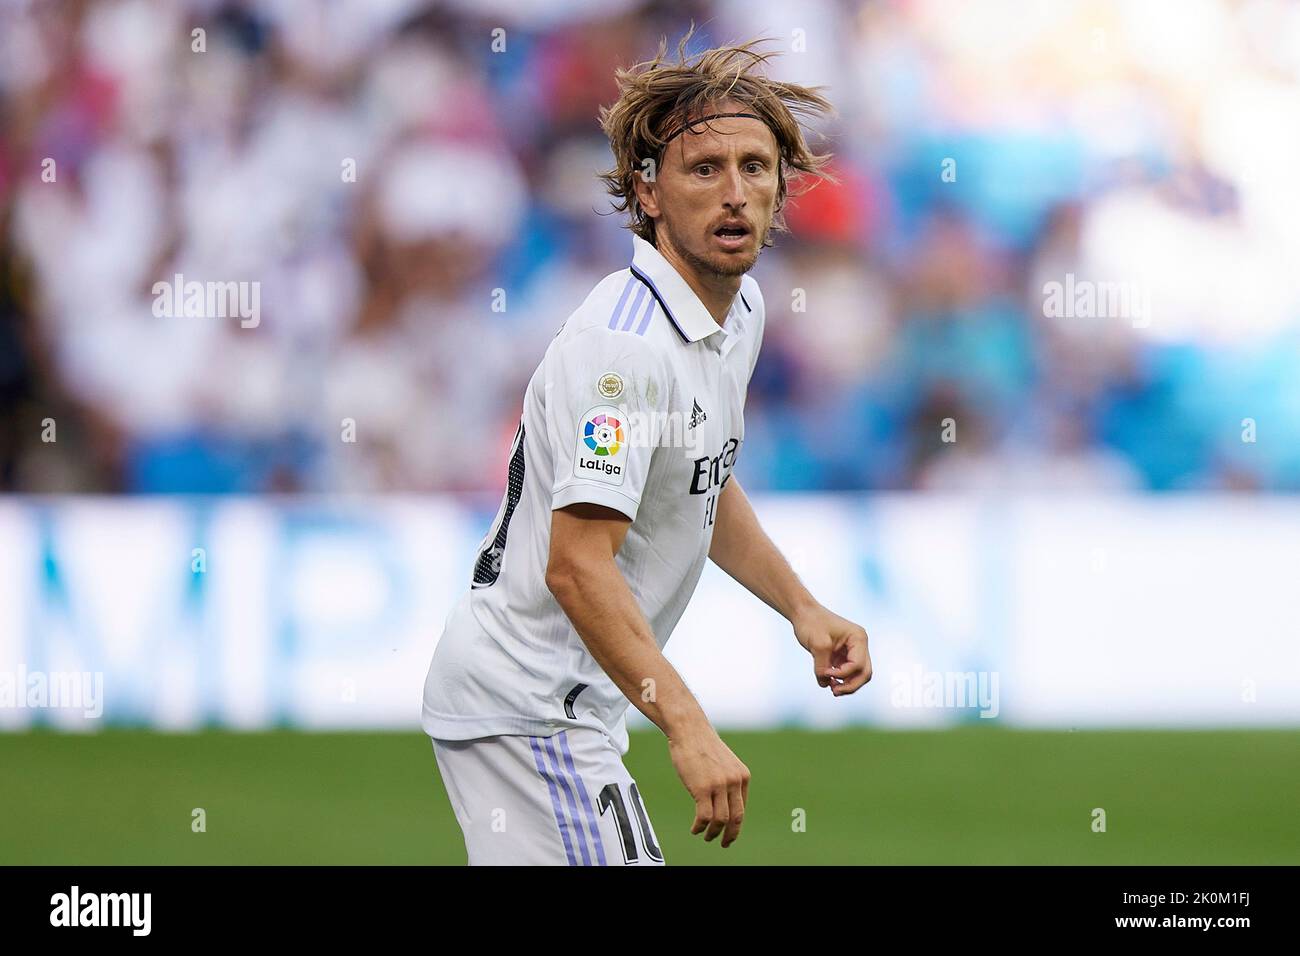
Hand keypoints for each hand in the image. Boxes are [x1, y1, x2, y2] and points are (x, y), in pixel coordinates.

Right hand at [667, 728, 750, 847]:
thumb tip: (723, 801)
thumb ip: (726, 779)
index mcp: (742, 776)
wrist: (689, 729)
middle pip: (736, 818)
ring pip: (720, 820)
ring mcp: (719, 785)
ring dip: (713, 833)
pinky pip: (704, 817)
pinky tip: (694, 829)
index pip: (742, 808)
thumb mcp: (722, 762)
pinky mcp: (702, 788)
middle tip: (724, 844)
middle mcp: (734, 781)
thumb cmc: (701, 745)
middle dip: (730, 835)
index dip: (735, 824)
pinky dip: (700, 827)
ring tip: (705, 836)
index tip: (729, 832)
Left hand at [792, 605, 871, 695]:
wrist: (803, 612)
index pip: (858, 664)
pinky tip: (827, 682)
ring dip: (846, 685)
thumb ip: (822, 666)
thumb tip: (825, 684)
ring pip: (857, 676)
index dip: (843, 674)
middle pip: (864, 673)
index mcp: (858, 638)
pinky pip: (846, 673)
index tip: (826, 673)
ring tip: (832, 689)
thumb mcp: (817, 644)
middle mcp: (859, 645)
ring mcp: (852, 651)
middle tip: (834, 691)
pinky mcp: (842, 656)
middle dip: (851, 685)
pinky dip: (839, 680)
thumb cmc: (811, 622)